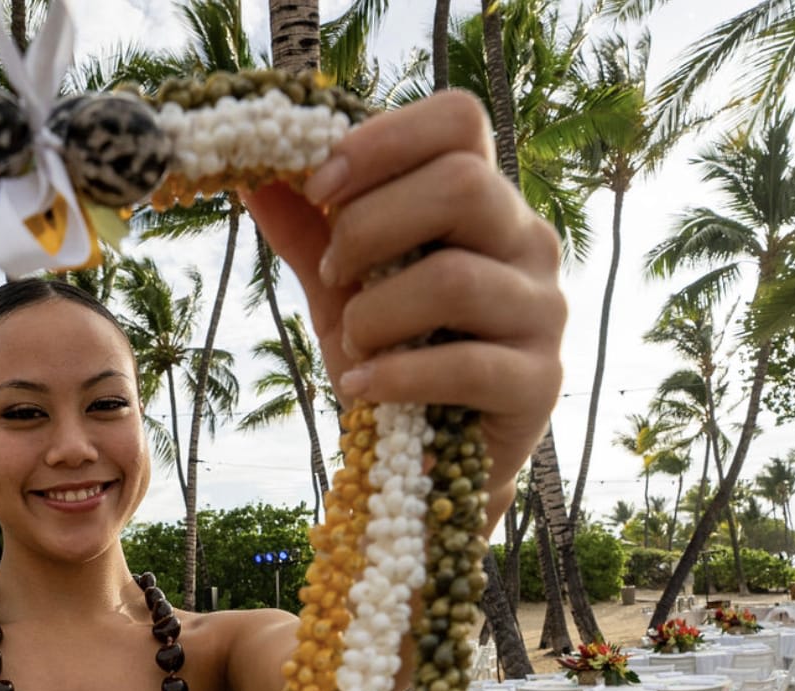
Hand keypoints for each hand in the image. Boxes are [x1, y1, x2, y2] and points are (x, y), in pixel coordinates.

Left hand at [243, 91, 565, 532]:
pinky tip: (361, 386)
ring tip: (351, 344)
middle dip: (370, 227)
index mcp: (483, 200)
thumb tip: (251, 173)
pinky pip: (468, 365)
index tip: (319, 187)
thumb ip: (309, 231)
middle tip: (331, 276)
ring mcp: (543, 310)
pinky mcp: (539, 382)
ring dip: (377, 313)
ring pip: (455, 278)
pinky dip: (398, 375)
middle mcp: (527, 241)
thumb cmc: (395, 358)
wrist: (427, 465)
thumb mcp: (344, 289)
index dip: (383, 141)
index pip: (458, 121)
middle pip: (462, 184)